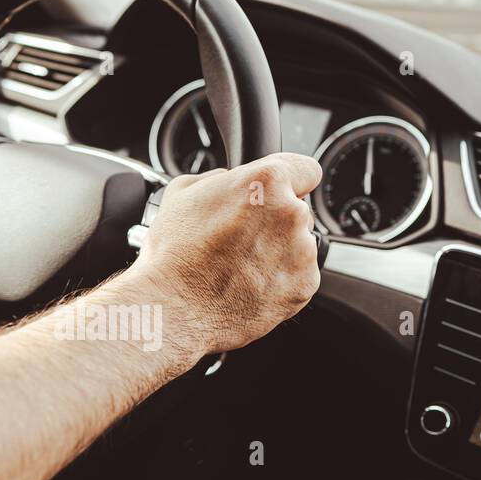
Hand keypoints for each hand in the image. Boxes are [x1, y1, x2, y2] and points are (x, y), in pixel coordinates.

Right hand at [135, 152, 322, 354]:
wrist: (177, 309)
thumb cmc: (175, 255)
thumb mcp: (181, 194)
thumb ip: (215, 178)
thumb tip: (226, 181)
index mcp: (266, 182)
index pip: (305, 169)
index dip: (289, 181)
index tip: (279, 193)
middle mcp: (291, 213)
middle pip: (298, 209)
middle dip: (275, 220)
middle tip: (240, 237)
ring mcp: (302, 252)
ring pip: (299, 244)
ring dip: (278, 250)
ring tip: (240, 265)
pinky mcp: (304, 285)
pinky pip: (298, 275)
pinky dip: (280, 279)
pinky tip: (249, 283)